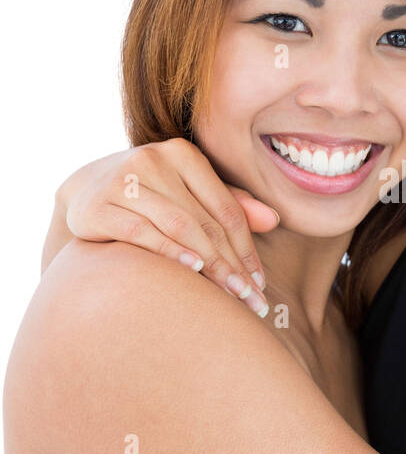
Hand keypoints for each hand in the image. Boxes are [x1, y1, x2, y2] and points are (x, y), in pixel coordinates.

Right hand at [61, 139, 278, 312]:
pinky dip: (170, 252)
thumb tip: (274, 219)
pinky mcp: (98, 205)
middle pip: (205, 222)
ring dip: (209, 263)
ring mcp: (123, 180)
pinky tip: (192, 271)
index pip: (226, 208)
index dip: (247, 248)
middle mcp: (153, 159)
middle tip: (251, 299)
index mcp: (183, 154)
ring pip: (179, 226)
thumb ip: (229, 203)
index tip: (260, 283)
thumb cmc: (151, 194)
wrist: (84, 189)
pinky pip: (141, 232)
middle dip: (232, 265)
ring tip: (230, 294)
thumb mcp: (189, 192)